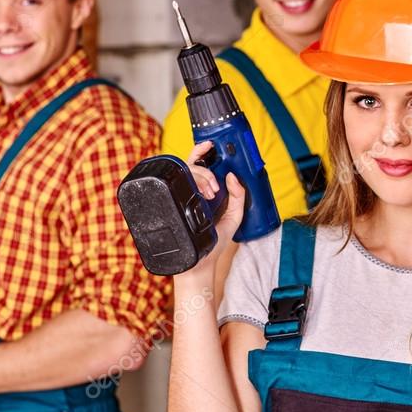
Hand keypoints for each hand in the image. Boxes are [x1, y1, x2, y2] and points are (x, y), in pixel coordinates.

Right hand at [184, 141, 245, 274]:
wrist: (200, 265)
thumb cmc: (215, 243)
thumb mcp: (234, 217)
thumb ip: (238, 197)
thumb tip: (233, 176)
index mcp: (203, 192)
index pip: (200, 166)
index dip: (203, 152)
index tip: (211, 146)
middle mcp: (190, 192)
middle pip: (190, 166)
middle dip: (205, 170)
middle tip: (215, 186)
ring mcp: (180, 199)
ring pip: (183, 174)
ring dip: (199, 177)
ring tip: (210, 194)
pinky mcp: (172, 206)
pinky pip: (172, 187)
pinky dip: (186, 184)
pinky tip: (198, 194)